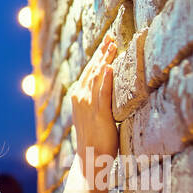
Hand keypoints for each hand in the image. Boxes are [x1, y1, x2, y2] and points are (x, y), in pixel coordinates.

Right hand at [70, 33, 117, 165]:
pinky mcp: (99, 113)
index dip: (99, 54)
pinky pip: (102, 93)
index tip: (107, 40)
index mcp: (79, 95)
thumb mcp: (94, 113)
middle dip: (102, 51)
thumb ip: (98, 99)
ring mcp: (89, 104)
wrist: (90, 157)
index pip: (90, 70)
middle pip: (93, 69)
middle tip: (111, 35)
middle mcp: (81, 96)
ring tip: (112, 45)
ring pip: (97, 76)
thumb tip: (108, 86)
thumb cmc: (95, 137)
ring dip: (105, 59)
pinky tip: (109, 67)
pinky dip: (105, 79)